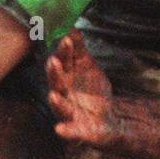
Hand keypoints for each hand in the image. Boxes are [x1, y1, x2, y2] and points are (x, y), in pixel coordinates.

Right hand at [46, 32, 116, 147]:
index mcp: (66, 76)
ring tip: (52, 95)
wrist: (108, 117)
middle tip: (54, 61)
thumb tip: (71, 27)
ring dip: (56, 101)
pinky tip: (60, 129)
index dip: (63, 51)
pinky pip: (70, 131)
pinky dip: (66, 131)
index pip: (62, 61)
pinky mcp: (77, 130)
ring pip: (60, 106)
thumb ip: (78, 49)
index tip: (66, 39)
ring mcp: (69, 112)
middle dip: (54, 73)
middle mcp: (63, 93)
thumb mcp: (87, 66)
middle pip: (56, 82)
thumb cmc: (91, 90)